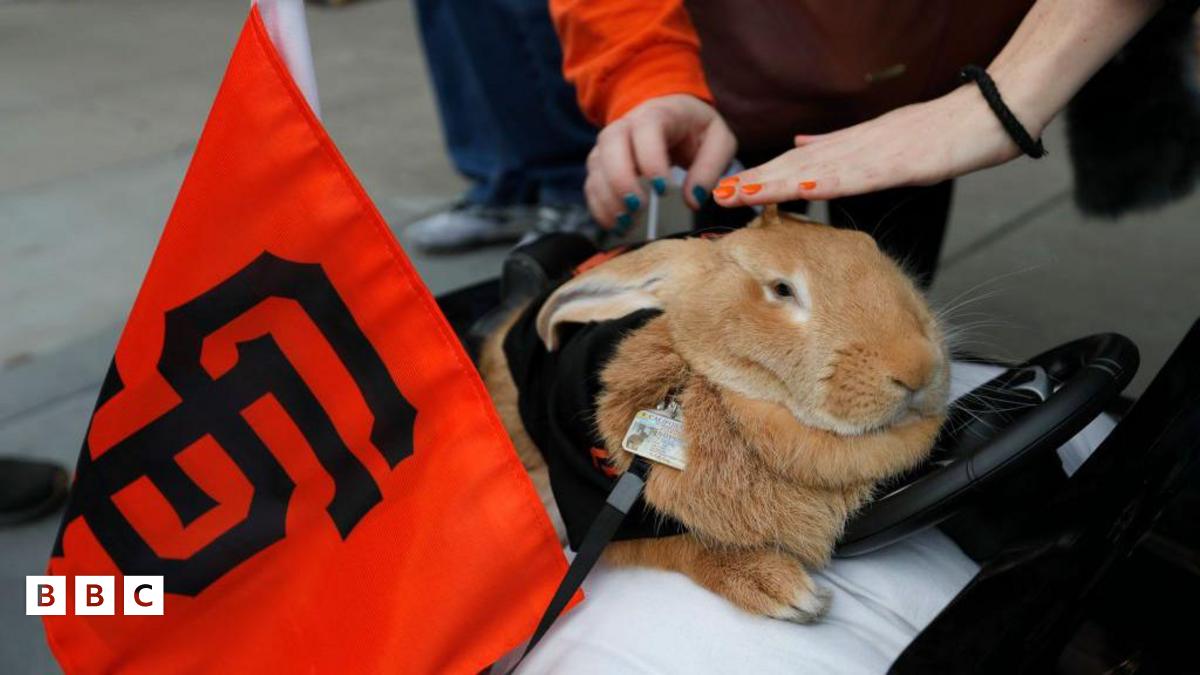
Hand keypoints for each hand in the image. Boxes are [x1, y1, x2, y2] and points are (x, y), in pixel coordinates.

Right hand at [586, 94, 736, 230]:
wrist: (673, 116)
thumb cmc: (697, 129)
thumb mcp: (718, 141)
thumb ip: (710, 167)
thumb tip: (693, 200)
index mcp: (659, 114)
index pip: (646, 130)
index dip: (651, 160)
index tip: (663, 190)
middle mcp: (626, 125)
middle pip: (610, 144)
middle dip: (621, 179)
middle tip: (638, 208)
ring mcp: (609, 144)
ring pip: (596, 166)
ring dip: (608, 198)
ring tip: (627, 224)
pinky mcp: (601, 164)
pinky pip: (592, 184)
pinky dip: (600, 207)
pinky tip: (616, 225)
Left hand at [714, 86, 1024, 206]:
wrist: (993, 112)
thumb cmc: (947, 132)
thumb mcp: (884, 140)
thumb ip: (840, 147)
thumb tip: (801, 148)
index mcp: (853, 146)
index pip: (798, 166)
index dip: (762, 178)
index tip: (729, 191)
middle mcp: (857, 146)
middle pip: (798, 168)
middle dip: (757, 183)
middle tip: (718, 196)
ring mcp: (877, 153)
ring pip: (819, 170)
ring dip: (779, 183)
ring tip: (743, 193)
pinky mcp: (901, 161)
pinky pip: (860, 174)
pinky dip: (830, 181)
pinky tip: (803, 188)